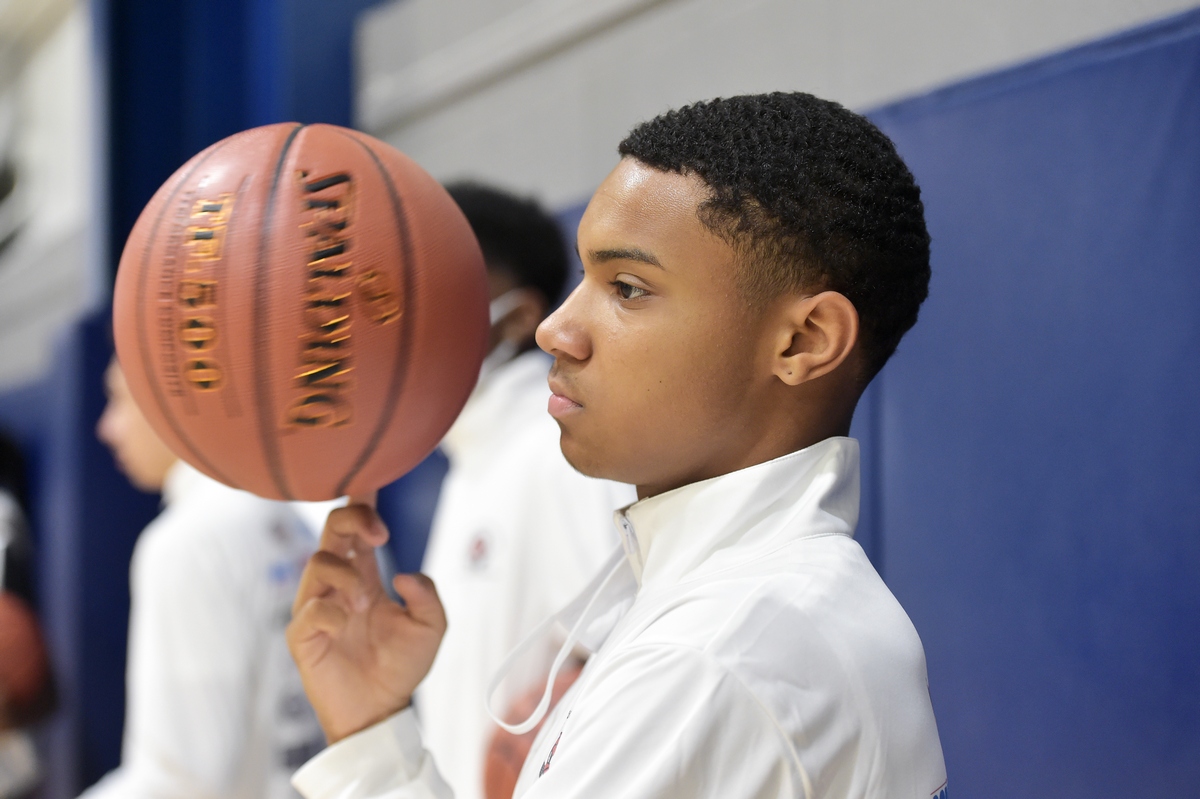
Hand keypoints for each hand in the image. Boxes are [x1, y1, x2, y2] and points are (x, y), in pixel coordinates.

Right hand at [287, 503, 446, 742]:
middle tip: (380, 534)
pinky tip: (345, 625)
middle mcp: (338, 585)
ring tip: (364, 601)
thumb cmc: (401, 667)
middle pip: (332, 530)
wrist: (381, 709)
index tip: (367, 477)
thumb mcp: (431, 626)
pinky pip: (309, 608)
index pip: (356, 528)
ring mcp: (317, 607)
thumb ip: (427, 594)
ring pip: (319, 563)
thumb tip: (402, 573)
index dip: (360, 501)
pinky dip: (330, 610)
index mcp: (364, 576)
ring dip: (347, 576)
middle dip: (354, 519)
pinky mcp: (303, 635)